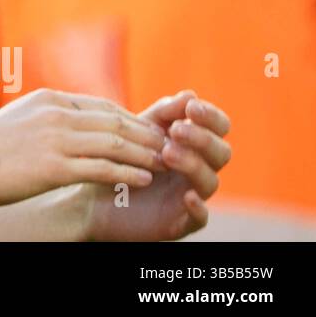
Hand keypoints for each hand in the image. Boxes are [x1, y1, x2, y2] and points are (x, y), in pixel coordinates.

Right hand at [0, 87, 166, 208]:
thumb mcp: (18, 122)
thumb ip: (47, 119)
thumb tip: (70, 126)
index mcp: (48, 100)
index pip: (103, 106)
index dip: (133, 120)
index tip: (151, 134)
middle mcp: (54, 113)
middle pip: (116, 121)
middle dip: (148, 134)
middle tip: (173, 147)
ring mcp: (54, 139)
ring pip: (115, 143)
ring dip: (145, 153)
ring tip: (167, 163)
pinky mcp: (51, 167)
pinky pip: (102, 168)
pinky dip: (128, 172)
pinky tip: (143, 179)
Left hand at [81, 90, 231, 240]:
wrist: (94, 195)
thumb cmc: (121, 157)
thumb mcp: (137, 129)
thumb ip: (163, 113)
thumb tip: (190, 94)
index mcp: (192, 144)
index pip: (218, 128)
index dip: (211, 117)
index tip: (191, 107)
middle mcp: (198, 169)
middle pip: (221, 153)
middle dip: (202, 139)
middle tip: (177, 131)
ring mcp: (191, 195)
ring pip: (210, 181)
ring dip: (193, 165)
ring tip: (168, 154)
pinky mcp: (180, 222)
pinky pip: (201, 218)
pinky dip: (199, 208)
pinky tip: (188, 196)